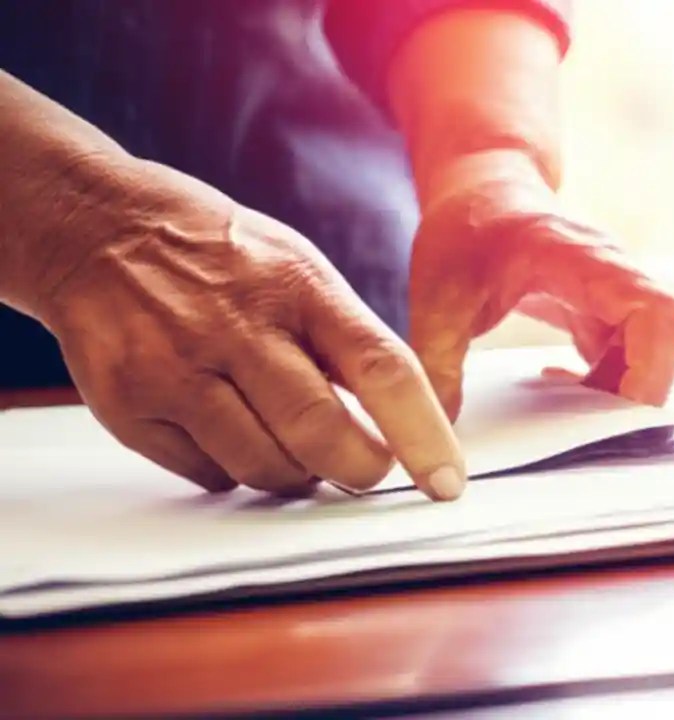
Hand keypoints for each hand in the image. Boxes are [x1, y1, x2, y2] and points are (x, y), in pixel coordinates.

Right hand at [32, 161, 463, 497]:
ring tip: (294, 446)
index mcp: (298, 285)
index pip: (381, 369)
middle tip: (367, 470)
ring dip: (296, 475)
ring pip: (262, 466)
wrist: (90, 227)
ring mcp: (176, 367)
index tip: (448, 480)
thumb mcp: (296, 267)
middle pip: (320, 432)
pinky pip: (206, 474)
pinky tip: (230, 431)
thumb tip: (407, 419)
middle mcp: (236, 326)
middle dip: (358, 469)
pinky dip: (233, 470)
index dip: (422, 434)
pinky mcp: (128, 405)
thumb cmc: (217, 254)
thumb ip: (344, 338)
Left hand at [410, 151, 673, 419]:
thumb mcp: (439, 295)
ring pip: (651, 350)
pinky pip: (628, 353)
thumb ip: (439, 360)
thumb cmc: (468, 225)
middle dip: (639, 388)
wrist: (481, 187)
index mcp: (584, 261)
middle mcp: (613, 274)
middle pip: (667, 337)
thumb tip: (441, 429)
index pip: (655, 312)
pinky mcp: (605, 309)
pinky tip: (561, 386)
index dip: (651, 369)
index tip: (613, 410)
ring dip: (619, 389)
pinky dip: (605, 381)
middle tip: (588, 420)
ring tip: (565, 410)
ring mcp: (614, 292)